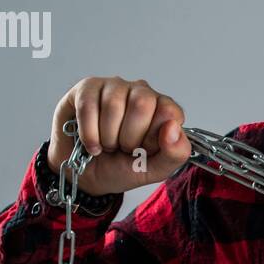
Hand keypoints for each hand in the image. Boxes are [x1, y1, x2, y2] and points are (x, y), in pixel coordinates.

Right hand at [47, 76, 191, 195]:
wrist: (87, 175)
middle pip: (141, 104)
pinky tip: (92, 143)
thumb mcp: (155, 169)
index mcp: (164, 109)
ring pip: (113, 105)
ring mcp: (114, 87)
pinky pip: (87, 106)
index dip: (154, 138)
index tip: (145, 149)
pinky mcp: (87, 88)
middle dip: (129, 137)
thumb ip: (176, 153)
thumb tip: (173, 127)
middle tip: (124, 148)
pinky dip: (89, 133)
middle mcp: (142, 92)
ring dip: (108, 137)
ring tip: (108, 145)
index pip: (169, 112)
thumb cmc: (122, 167)